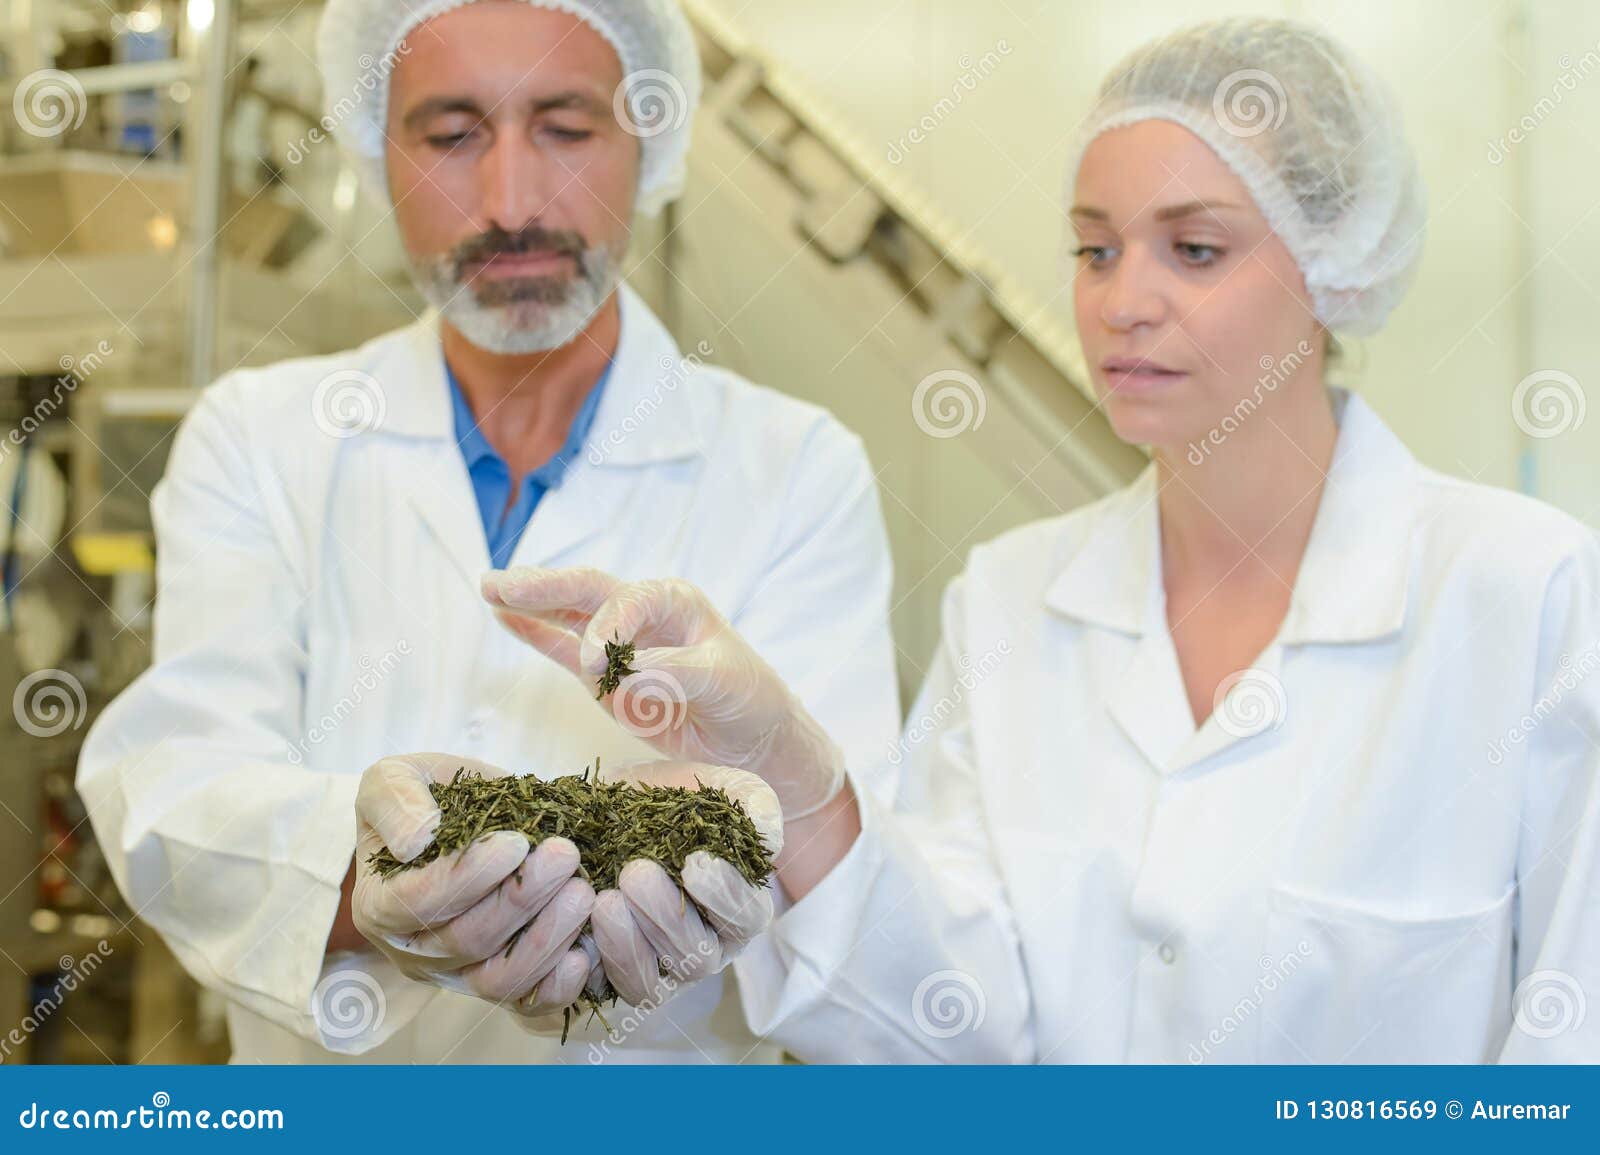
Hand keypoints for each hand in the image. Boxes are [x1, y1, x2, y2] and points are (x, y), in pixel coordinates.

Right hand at [352, 752, 595, 1015]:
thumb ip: (396, 799)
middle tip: (566, 855)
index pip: (418, 904)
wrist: (462, 817)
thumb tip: (416, 840)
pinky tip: (586, 950)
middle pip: (467, 941)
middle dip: (521, 898)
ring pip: (499, 980)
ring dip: (547, 937)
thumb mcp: (394, 777)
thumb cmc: (425, 799)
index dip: (469, 877)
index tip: (516, 842)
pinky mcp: (500, 985)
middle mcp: (415, 952)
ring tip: (583, 890)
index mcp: (380, 904)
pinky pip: (529, 1005)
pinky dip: (560, 986)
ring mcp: (459, 975)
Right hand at [481, 566, 843, 817]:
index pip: (628, 600)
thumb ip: (676, 674)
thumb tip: (623, 672)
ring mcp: (622, 645)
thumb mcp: (725, 684)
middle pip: (587, 593)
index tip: (594, 663)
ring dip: (529, 602)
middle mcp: (645, 615)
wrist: (759, 742)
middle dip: (544, 587)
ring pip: (568, 616)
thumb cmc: (753, 701)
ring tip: (488, 588)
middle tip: (498, 583)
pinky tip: (504, 617)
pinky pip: (563, 650)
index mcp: (676, 602)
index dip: (605, 626)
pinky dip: (535, 633)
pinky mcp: (607, 678)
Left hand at [587, 761, 782, 1007]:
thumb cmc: (684, 799)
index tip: (695, 863)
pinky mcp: (606, 973)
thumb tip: (765, 831)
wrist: (621, 801)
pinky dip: (585, 964)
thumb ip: (753, 805)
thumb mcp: (724, 789)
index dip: (723, 896)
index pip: (744, 919)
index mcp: (738, 910)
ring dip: (626, 946)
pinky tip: (577, 927)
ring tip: (604, 900)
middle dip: (666, 917)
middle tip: (635, 873)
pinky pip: (597, 989)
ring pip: (648, 985)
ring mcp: (654, 968)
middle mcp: (702, 949)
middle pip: (696, 958)